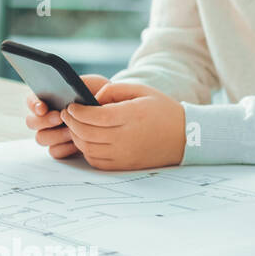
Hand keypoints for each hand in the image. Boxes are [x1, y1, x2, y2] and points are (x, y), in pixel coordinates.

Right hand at [25, 74, 109, 159]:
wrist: (115, 112)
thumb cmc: (101, 95)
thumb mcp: (93, 84)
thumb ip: (78, 84)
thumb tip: (68, 89)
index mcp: (49, 99)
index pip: (32, 101)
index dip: (34, 105)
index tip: (43, 108)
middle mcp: (46, 117)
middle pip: (32, 122)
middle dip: (44, 121)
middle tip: (59, 118)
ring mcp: (53, 133)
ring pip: (41, 137)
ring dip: (56, 135)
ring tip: (72, 130)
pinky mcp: (62, 147)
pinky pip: (55, 151)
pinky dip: (64, 148)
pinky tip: (76, 143)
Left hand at [60, 82, 186, 169]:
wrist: (187, 137)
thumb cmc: (164, 111)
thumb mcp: (143, 91)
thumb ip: (115, 89)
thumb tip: (92, 98)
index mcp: (132, 116)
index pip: (94, 116)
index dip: (77, 111)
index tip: (71, 105)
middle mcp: (127, 138)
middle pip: (86, 133)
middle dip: (71, 122)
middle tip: (67, 114)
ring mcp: (125, 154)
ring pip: (87, 148)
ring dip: (77, 136)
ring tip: (76, 127)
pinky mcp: (125, 165)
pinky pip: (96, 160)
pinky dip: (87, 150)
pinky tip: (89, 140)